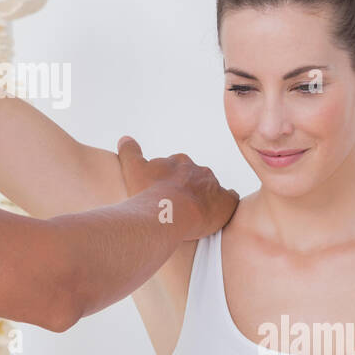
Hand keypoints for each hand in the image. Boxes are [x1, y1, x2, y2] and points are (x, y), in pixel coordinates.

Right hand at [117, 135, 238, 240]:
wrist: (169, 213)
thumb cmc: (149, 193)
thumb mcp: (132, 168)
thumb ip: (129, 151)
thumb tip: (125, 138)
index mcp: (179, 162)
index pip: (176, 168)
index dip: (169, 181)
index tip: (163, 194)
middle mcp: (199, 170)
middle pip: (194, 179)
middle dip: (187, 189)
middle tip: (177, 207)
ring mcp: (214, 186)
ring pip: (211, 190)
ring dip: (204, 199)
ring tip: (193, 216)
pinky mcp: (226, 203)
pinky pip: (229, 201)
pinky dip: (224, 206)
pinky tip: (215, 215)